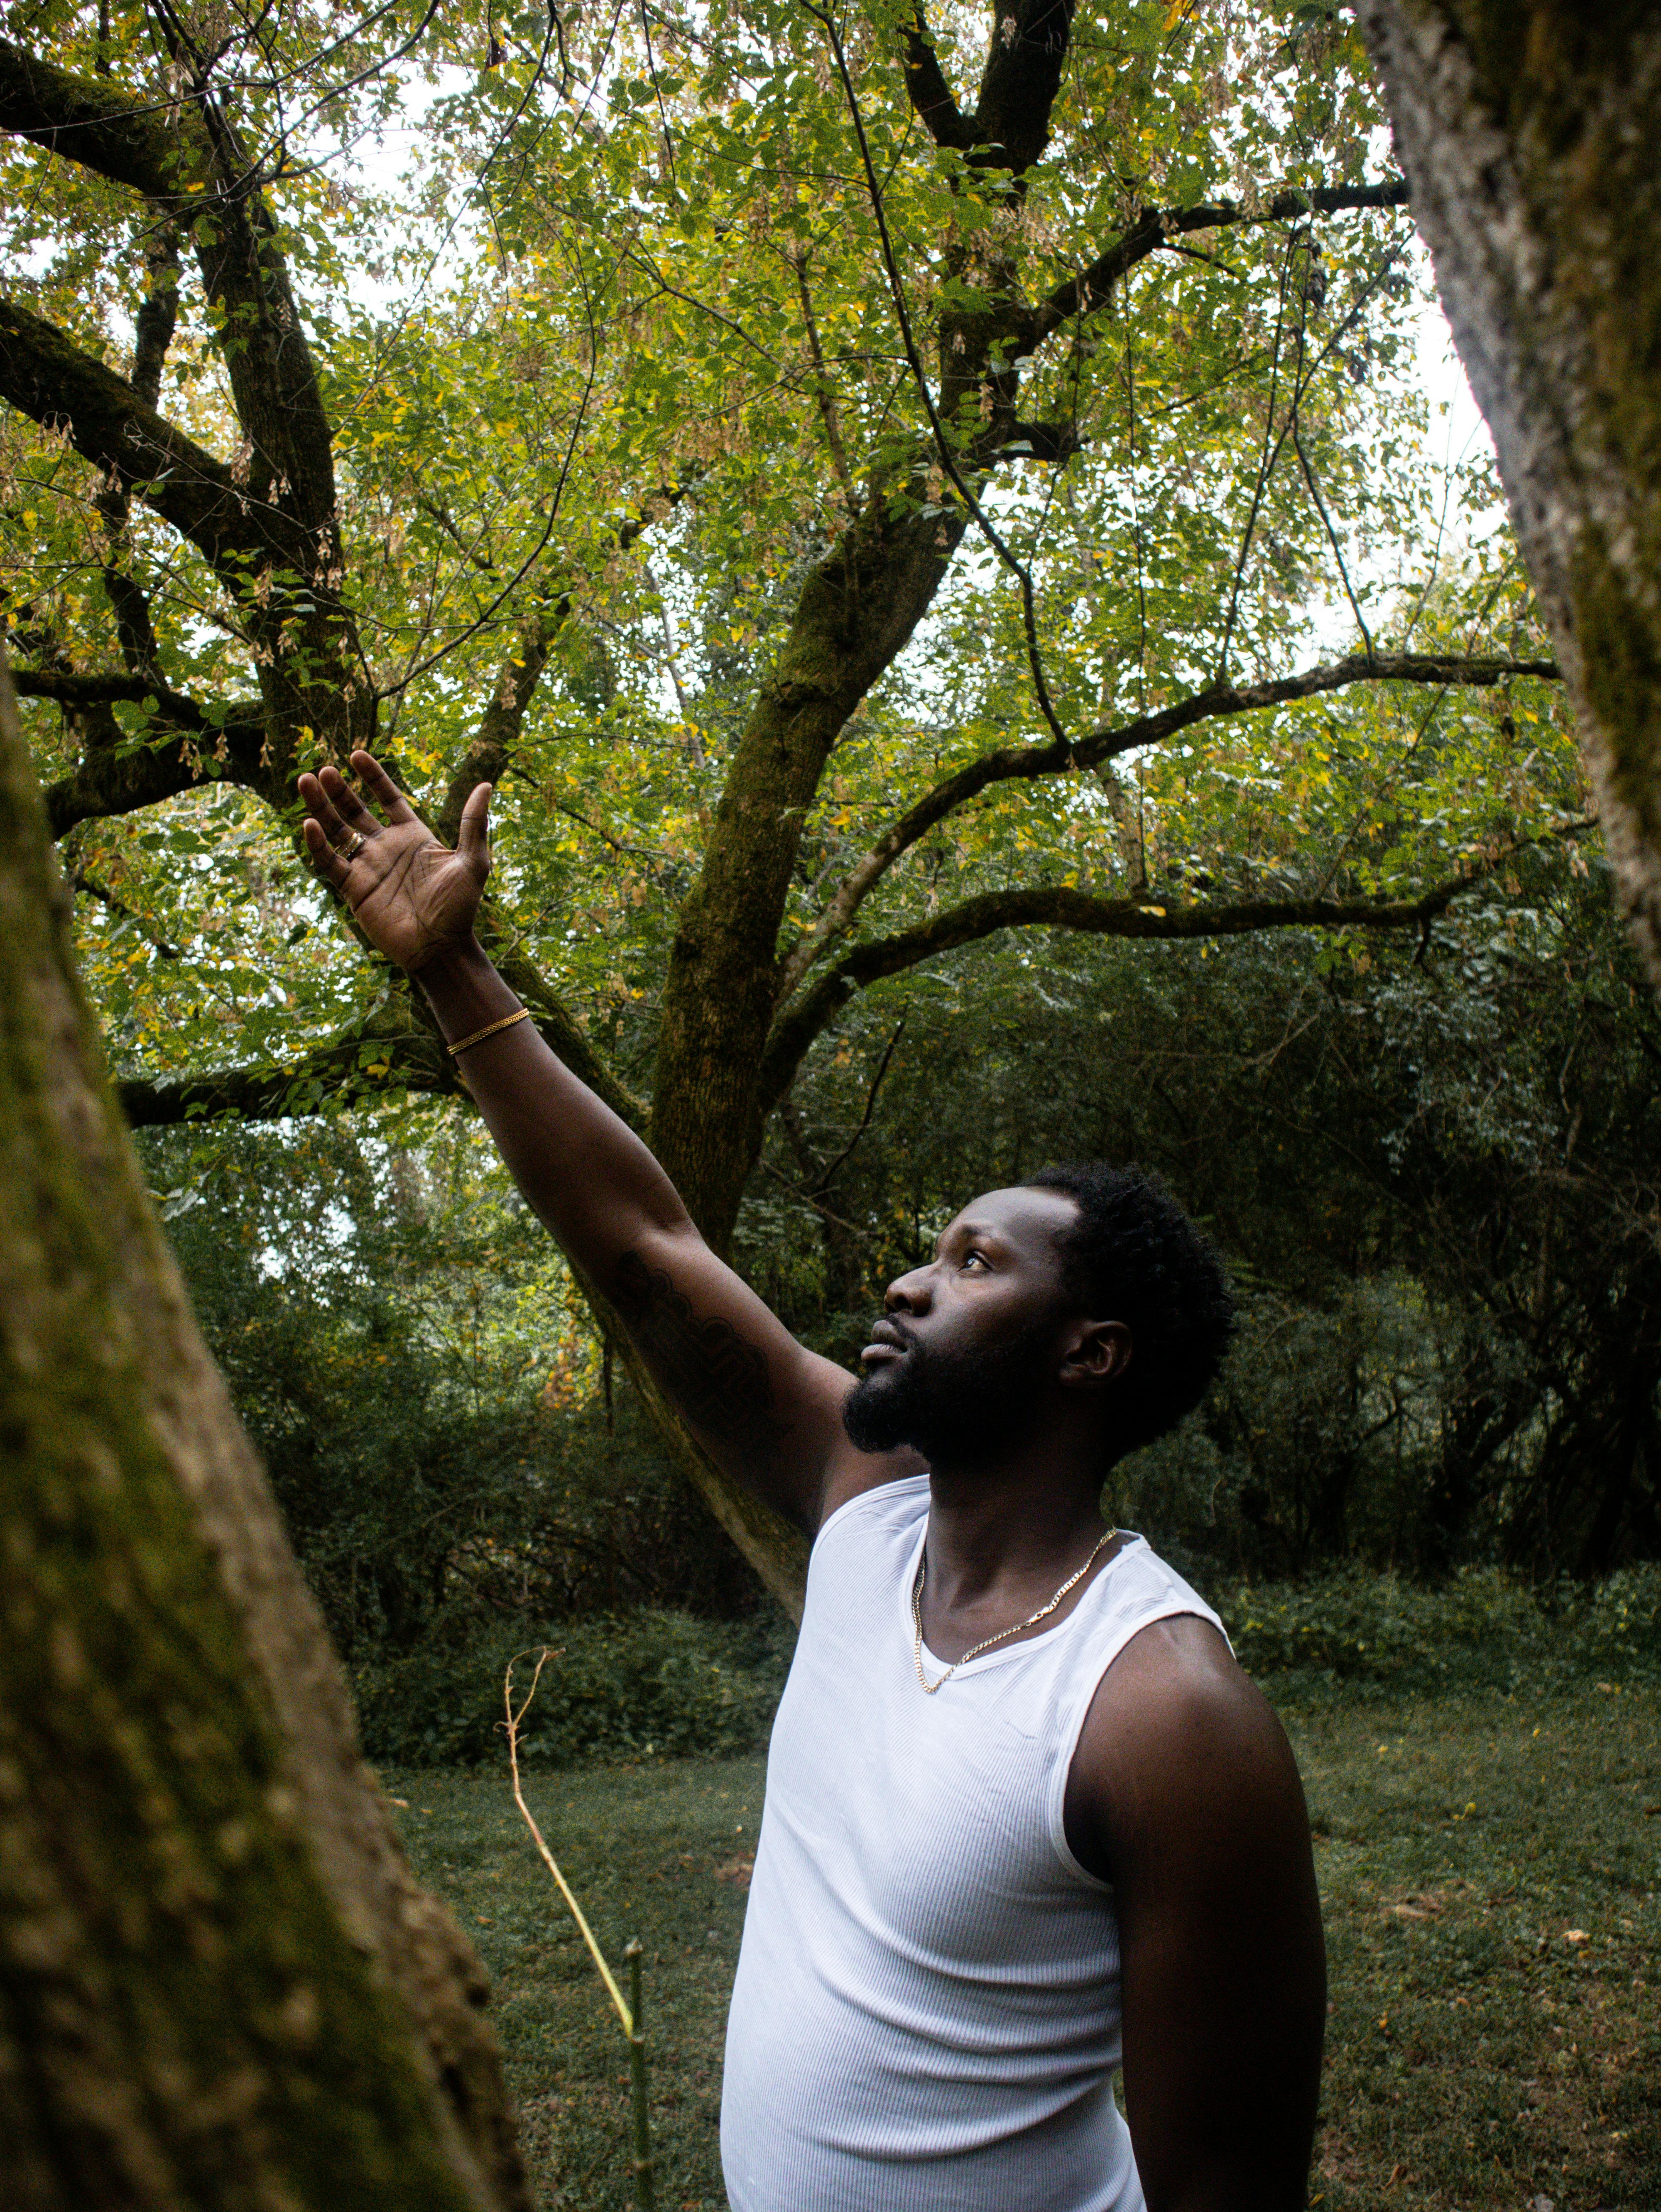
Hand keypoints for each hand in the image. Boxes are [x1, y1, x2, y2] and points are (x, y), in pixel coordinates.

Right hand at [298, 750, 491, 973]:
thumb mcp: (472, 862)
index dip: (372, 777)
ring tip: (306, 782)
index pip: (388, 798)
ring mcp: (368, 867)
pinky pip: (330, 862)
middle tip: (323, 770)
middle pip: (355, 811)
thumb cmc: (460, 907)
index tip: (355, 754)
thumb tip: (486, 786)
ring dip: (321, 808)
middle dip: (338, 790)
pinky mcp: (354, 889)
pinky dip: (318, 844)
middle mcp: (387, 848)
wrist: (441, 948)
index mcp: (413, 836)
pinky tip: (310, 824)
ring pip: (338, 831)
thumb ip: (474, 824)